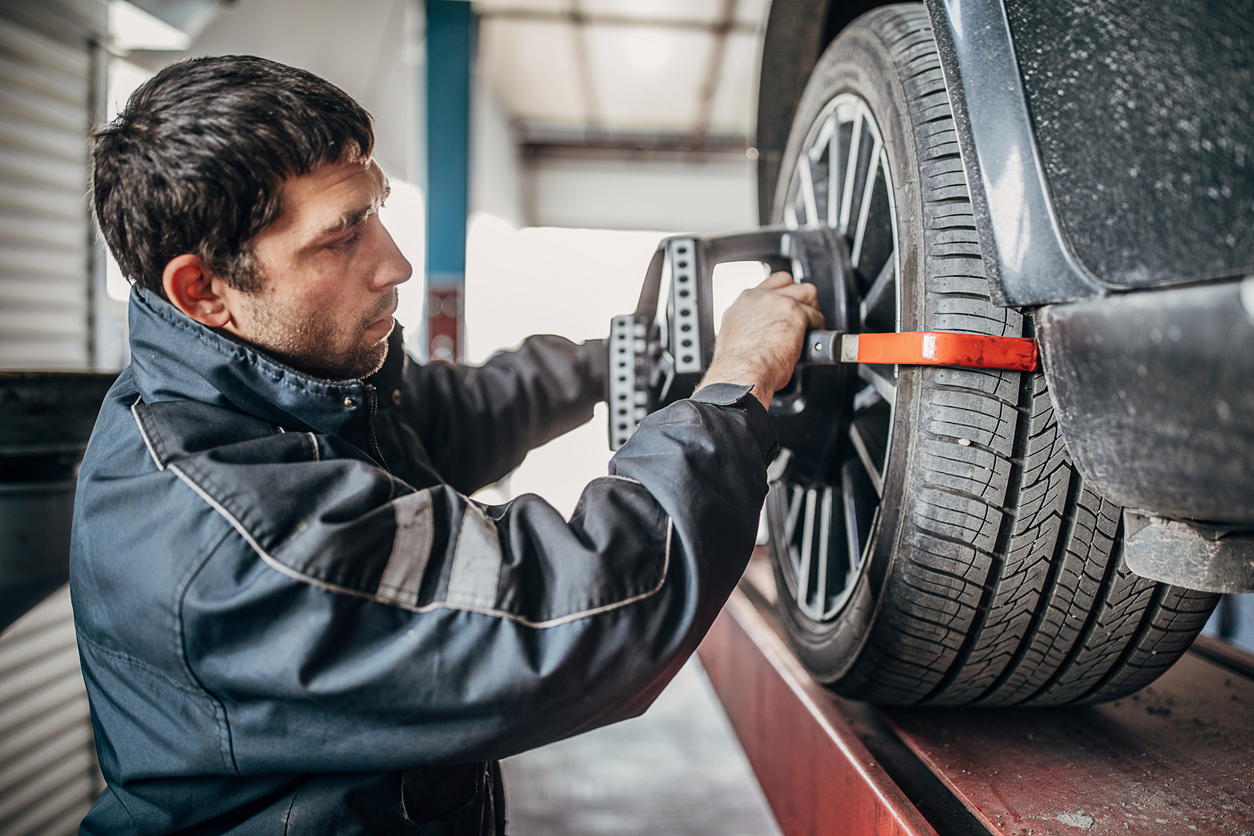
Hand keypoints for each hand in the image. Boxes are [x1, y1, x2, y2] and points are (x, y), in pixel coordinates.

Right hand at [696, 271, 824, 409]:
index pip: (767, 285)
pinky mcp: (795, 312)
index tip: (785, 307)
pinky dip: (818, 326)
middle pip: (788, 281)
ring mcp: (777, 302)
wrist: (742, 373)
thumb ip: (749, 327)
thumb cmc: (737, 367)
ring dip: (812, 307)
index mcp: (743, 303)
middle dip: (798, 296)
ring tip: (811, 324)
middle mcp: (759, 298)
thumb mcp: (735, 338)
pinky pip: (816, 314)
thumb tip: (760, 334)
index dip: (780, 295)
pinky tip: (815, 337)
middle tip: (801, 315)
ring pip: (807, 291)